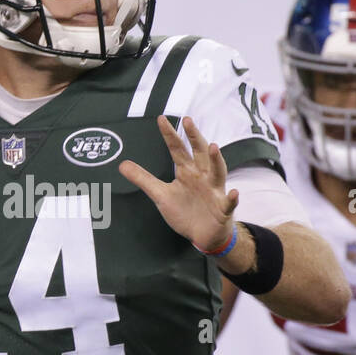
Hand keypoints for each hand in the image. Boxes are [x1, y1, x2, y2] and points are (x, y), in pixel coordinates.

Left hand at [119, 115, 237, 251]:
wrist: (203, 235)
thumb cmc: (185, 211)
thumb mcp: (161, 195)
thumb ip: (144, 179)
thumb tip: (122, 164)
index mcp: (187, 171)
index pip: (177, 149)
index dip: (170, 135)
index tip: (161, 119)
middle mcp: (202, 176)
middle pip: (199, 153)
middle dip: (194, 137)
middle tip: (188, 121)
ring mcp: (214, 191)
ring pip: (217, 172)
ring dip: (216, 160)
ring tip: (213, 147)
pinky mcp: (223, 208)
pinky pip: (229, 202)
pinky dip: (233, 198)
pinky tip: (233, 192)